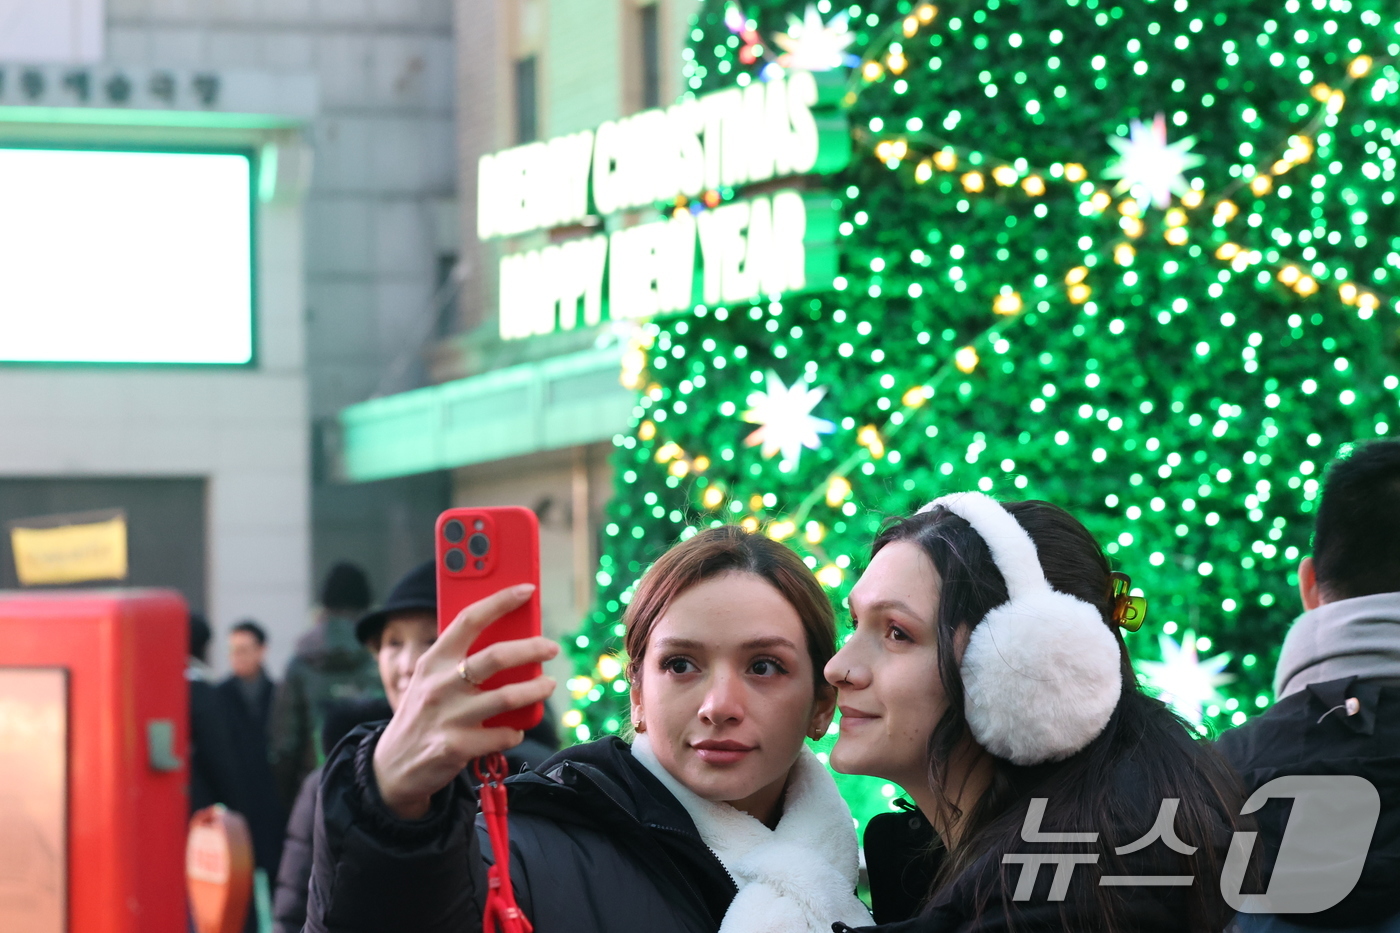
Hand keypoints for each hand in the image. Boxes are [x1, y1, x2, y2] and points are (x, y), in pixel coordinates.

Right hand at [372, 584, 557, 818]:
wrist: (393, 768)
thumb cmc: (423, 714)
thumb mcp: (430, 680)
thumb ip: (459, 660)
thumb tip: (510, 639)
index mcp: (433, 660)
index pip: (469, 619)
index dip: (500, 601)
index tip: (526, 590)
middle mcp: (439, 685)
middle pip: (497, 656)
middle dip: (532, 648)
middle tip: (551, 648)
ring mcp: (448, 717)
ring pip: (508, 696)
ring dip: (537, 690)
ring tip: (547, 685)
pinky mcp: (457, 747)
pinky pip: (504, 734)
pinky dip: (515, 731)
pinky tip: (514, 728)